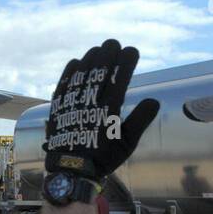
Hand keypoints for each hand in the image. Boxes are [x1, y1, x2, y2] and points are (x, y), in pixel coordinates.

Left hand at [42, 39, 159, 179]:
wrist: (71, 170)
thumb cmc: (103, 157)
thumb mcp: (128, 143)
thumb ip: (140, 120)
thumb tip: (154, 100)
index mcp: (109, 110)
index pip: (120, 79)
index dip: (126, 62)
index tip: (132, 51)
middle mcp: (90, 103)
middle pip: (99, 71)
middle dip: (107, 54)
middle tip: (113, 43)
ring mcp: (72, 103)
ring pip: (81, 74)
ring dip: (90, 59)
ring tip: (98, 49)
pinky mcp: (58, 107)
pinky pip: (63, 84)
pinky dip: (69, 71)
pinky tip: (76, 62)